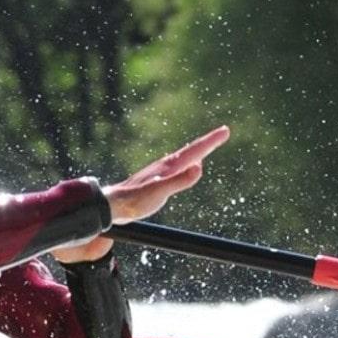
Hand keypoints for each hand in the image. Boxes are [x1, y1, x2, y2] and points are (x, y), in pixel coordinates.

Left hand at [58, 125, 231, 262]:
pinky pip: (178, 168)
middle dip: (208, 142)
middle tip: (223, 133)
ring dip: (198, 151)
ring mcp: (161, 173)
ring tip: (209, 146)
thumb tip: (199, 167)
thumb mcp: (159, 192)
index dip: (211, 141)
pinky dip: (188, 163)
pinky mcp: (156, 181)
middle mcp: (166, 166)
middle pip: (192, 151)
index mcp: (169, 166)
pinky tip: (188, 167)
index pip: (195, 151)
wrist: (112, 206)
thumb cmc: (134, 201)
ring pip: (184, 158)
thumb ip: (179, 181)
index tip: (225, 130)